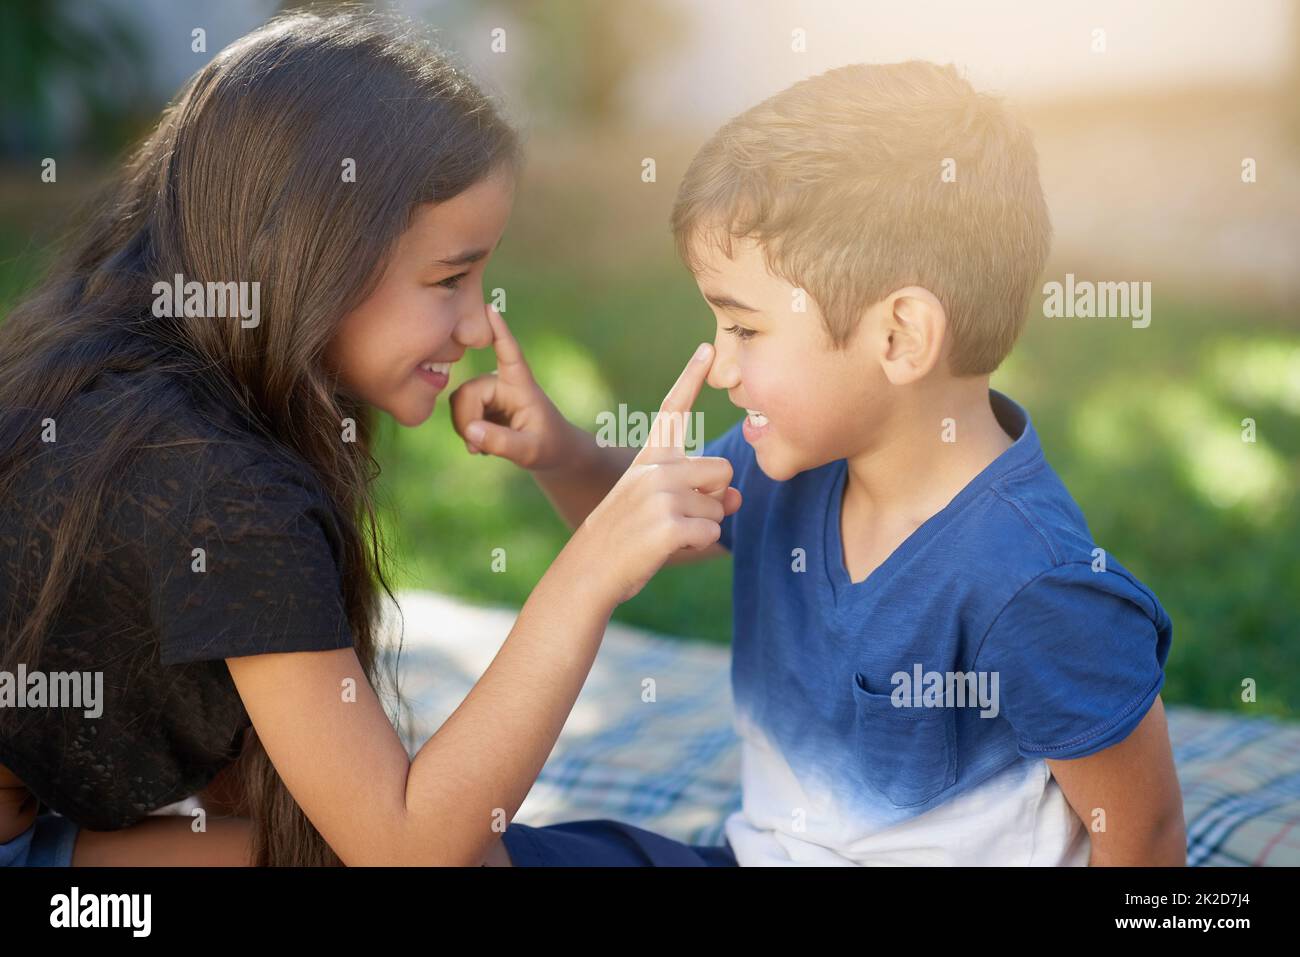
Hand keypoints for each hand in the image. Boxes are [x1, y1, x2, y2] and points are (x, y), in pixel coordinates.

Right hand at [449, 305, 580, 469]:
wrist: (552, 453)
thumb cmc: (549, 447)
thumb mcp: (530, 451)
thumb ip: (502, 442)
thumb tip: (470, 432)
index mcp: (521, 385)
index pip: (509, 353)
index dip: (499, 332)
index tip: (490, 307)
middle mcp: (502, 382)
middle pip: (468, 391)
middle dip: (467, 421)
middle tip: (478, 450)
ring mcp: (489, 392)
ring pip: (458, 402)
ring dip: (465, 428)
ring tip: (483, 449)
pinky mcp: (481, 403)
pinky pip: (459, 412)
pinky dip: (466, 432)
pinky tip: (480, 445)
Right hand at [572, 342, 741, 604]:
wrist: (589, 571)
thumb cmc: (628, 539)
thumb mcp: (659, 506)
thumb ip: (701, 493)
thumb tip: (737, 496)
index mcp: (649, 458)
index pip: (673, 410)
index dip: (691, 377)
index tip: (708, 349)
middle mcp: (654, 470)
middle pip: (722, 470)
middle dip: (714, 497)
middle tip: (677, 516)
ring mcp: (661, 496)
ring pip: (721, 506)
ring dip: (705, 525)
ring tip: (666, 533)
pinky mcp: (669, 526)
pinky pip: (714, 532)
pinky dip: (700, 545)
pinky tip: (667, 548)